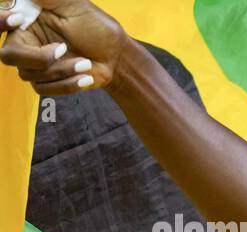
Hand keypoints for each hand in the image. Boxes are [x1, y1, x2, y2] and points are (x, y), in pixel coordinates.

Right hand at [1, 0, 125, 94]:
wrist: (116, 55)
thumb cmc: (96, 26)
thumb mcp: (74, 6)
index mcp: (26, 22)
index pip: (0, 23)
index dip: (0, 21)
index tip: (17, 19)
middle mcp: (25, 43)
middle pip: (10, 56)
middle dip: (38, 58)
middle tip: (62, 49)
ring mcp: (35, 64)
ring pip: (30, 75)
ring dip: (61, 71)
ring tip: (86, 64)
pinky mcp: (47, 81)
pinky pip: (44, 89)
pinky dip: (67, 85)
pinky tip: (86, 77)